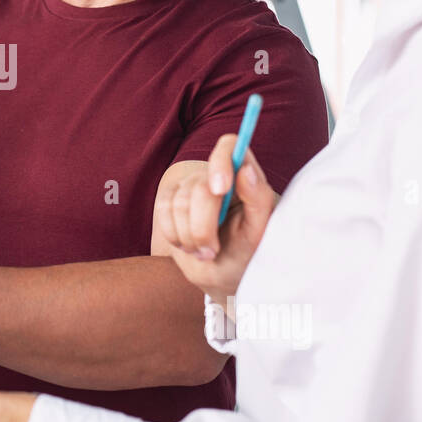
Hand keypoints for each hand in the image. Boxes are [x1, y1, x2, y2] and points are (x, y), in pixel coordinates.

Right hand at [154, 136, 278, 302]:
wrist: (220, 276)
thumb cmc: (245, 254)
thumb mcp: (259, 233)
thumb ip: (258, 199)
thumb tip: (245, 170)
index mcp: (244, 176)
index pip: (229, 145)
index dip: (221, 161)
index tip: (221, 190)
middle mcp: (216, 176)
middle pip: (200, 186)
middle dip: (203, 226)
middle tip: (212, 250)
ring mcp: (190, 187)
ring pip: (179, 202)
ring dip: (189, 236)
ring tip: (204, 252)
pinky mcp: (169, 200)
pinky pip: (162, 211)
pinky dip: (174, 235)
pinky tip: (188, 246)